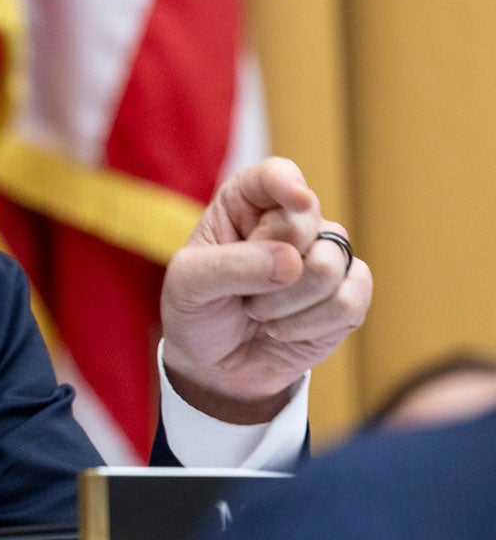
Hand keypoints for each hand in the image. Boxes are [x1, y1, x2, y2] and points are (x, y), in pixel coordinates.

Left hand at [161, 157, 372, 423]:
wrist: (216, 363)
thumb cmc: (197, 310)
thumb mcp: (189, 285)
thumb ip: (231, 267)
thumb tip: (293, 262)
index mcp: (245, 202)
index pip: (275, 175)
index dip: (288, 184)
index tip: (297, 200)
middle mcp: (292, 220)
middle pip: (304, 224)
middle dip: (267, 270)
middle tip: (241, 292)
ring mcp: (325, 254)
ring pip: (328, 266)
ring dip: (284, 304)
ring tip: (258, 312)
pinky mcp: (349, 293)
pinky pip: (349, 302)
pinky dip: (309, 325)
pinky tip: (284, 330)